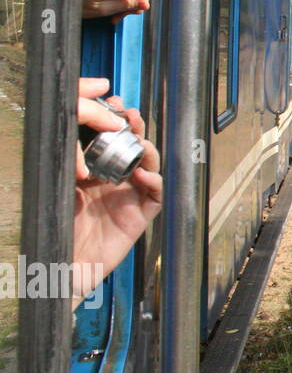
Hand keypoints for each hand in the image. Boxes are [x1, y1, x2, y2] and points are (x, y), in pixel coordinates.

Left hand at [72, 78, 160, 306]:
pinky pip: (156, 194)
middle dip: (134, 128)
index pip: (111, 139)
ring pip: (149, 166)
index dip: (114, 121)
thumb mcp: (60, 188)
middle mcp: (115, 181)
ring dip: (147, 150)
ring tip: (139, 141)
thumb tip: (78, 135)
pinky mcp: (140, 215)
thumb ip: (71, 165)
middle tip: (128, 116)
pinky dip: (154, 181)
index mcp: (95, 172)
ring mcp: (130, 197)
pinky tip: (143, 175)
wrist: (61, 267)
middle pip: (133, 147)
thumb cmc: (56, 229)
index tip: (110, 105)